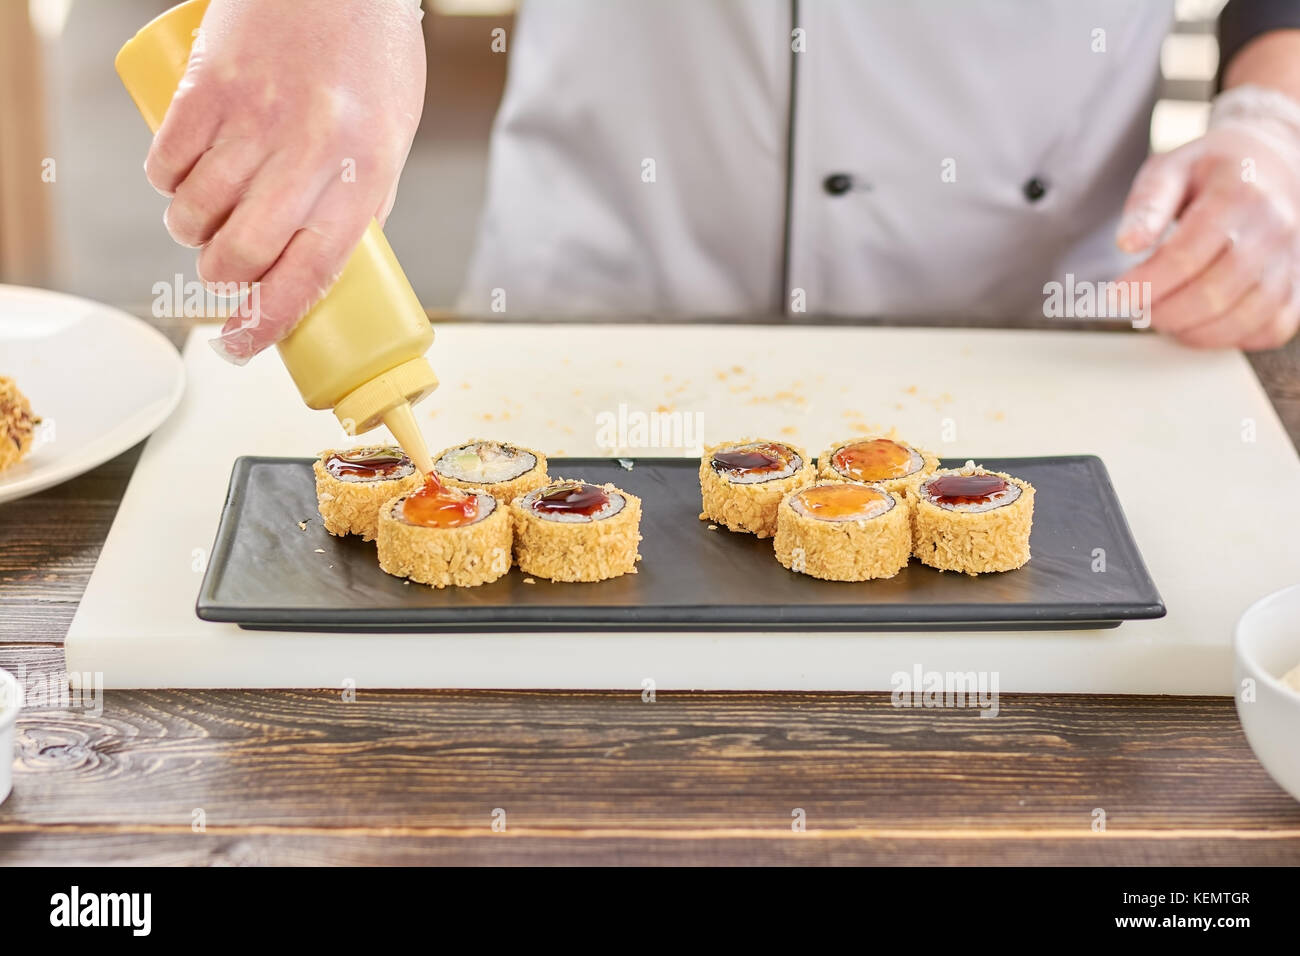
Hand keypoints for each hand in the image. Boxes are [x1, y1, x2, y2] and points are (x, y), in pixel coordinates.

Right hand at [145, 0, 425, 362]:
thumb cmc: (371, 55)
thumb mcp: (392, 136)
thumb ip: (365, 198)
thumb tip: (330, 263)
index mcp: (364, 172)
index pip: (314, 269)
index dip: (273, 319)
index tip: (245, 347)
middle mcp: (310, 150)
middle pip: (244, 251)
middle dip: (223, 279)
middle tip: (224, 275)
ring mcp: (254, 116)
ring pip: (196, 210)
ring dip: (190, 233)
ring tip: (204, 222)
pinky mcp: (207, 86)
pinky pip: (166, 161)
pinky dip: (165, 184)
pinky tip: (181, 179)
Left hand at [1114, 85, 1299, 350]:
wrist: (1273, 162)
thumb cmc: (1213, 169)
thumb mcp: (1171, 166)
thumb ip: (1147, 204)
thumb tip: (1127, 243)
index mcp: (1238, 195)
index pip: (1186, 256)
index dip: (1146, 283)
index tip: (1118, 295)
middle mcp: (1273, 229)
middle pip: (1214, 293)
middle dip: (1165, 312)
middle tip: (1139, 310)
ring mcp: (1291, 259)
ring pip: (1244, 318)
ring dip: (1193, 332)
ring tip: (1164, 318)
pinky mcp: (1298, 285)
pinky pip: (1271, 328)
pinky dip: (1232, 339)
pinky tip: (1202, 325)